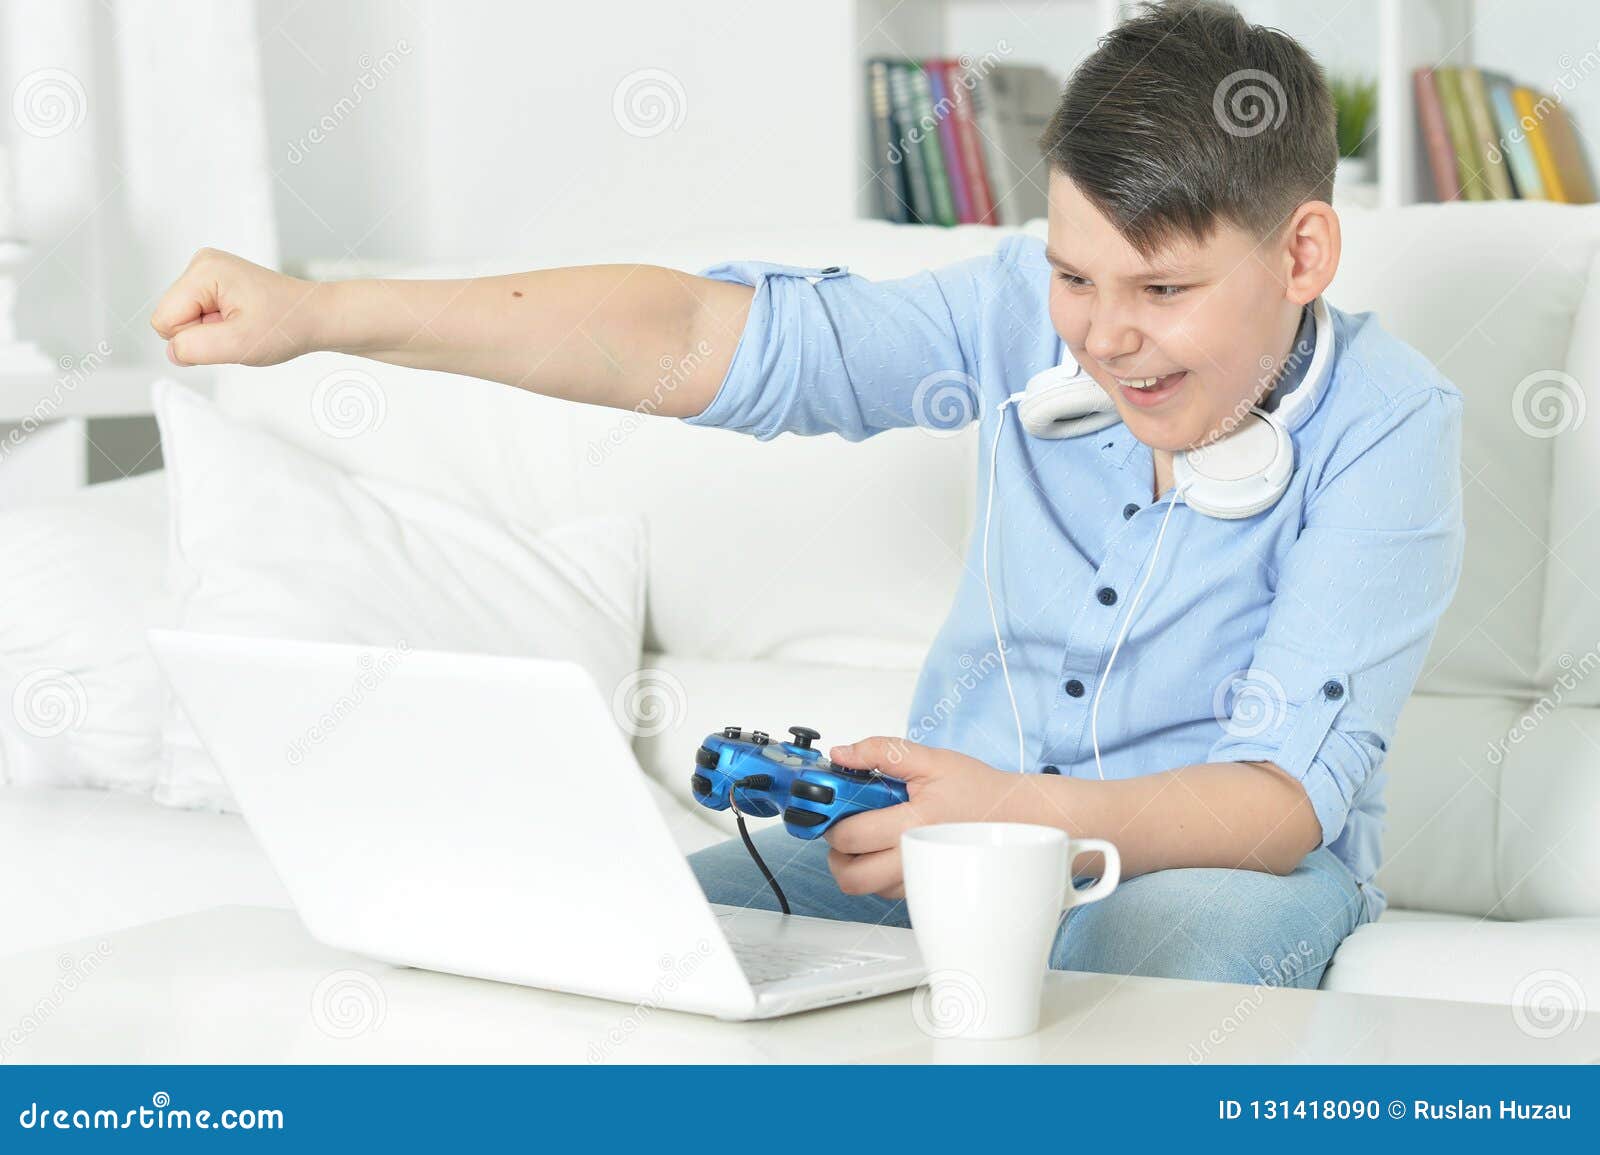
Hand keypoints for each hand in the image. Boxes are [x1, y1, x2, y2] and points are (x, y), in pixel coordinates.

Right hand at [150, 248, 322, 367]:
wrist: (315, 317)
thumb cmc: (288, 324)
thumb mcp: (240, 343)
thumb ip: (196, 348)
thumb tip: (172, 351)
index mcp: (204, 270)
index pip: (164, 321)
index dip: (195, 339)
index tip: (230, 331)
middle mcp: (202, 264)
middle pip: (171, 319)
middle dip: (203, 334)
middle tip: (239, 330)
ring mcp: (207, 274)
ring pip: (183, 320)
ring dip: (211, 333)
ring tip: (243, 325)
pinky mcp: (214, 285)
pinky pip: (197, 317)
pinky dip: (218, 328)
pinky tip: (241, 322)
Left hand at [823, 737, 1016, 899]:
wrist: (1015, 816)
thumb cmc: (977, 789)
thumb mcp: (931, 759)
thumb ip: (881, 751)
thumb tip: (841, 754)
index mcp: (915, 824)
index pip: (851, 835)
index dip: (831, 817)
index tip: (829, 803)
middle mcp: (915, 859)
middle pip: (850, 875)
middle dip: (836, 848)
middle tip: (845, 823)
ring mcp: (919, 879)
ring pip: (863, 886)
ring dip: (854, 861)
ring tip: (870, 831)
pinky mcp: (922, 889)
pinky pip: (882, 890)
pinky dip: (874, 870)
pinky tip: (888, 844)